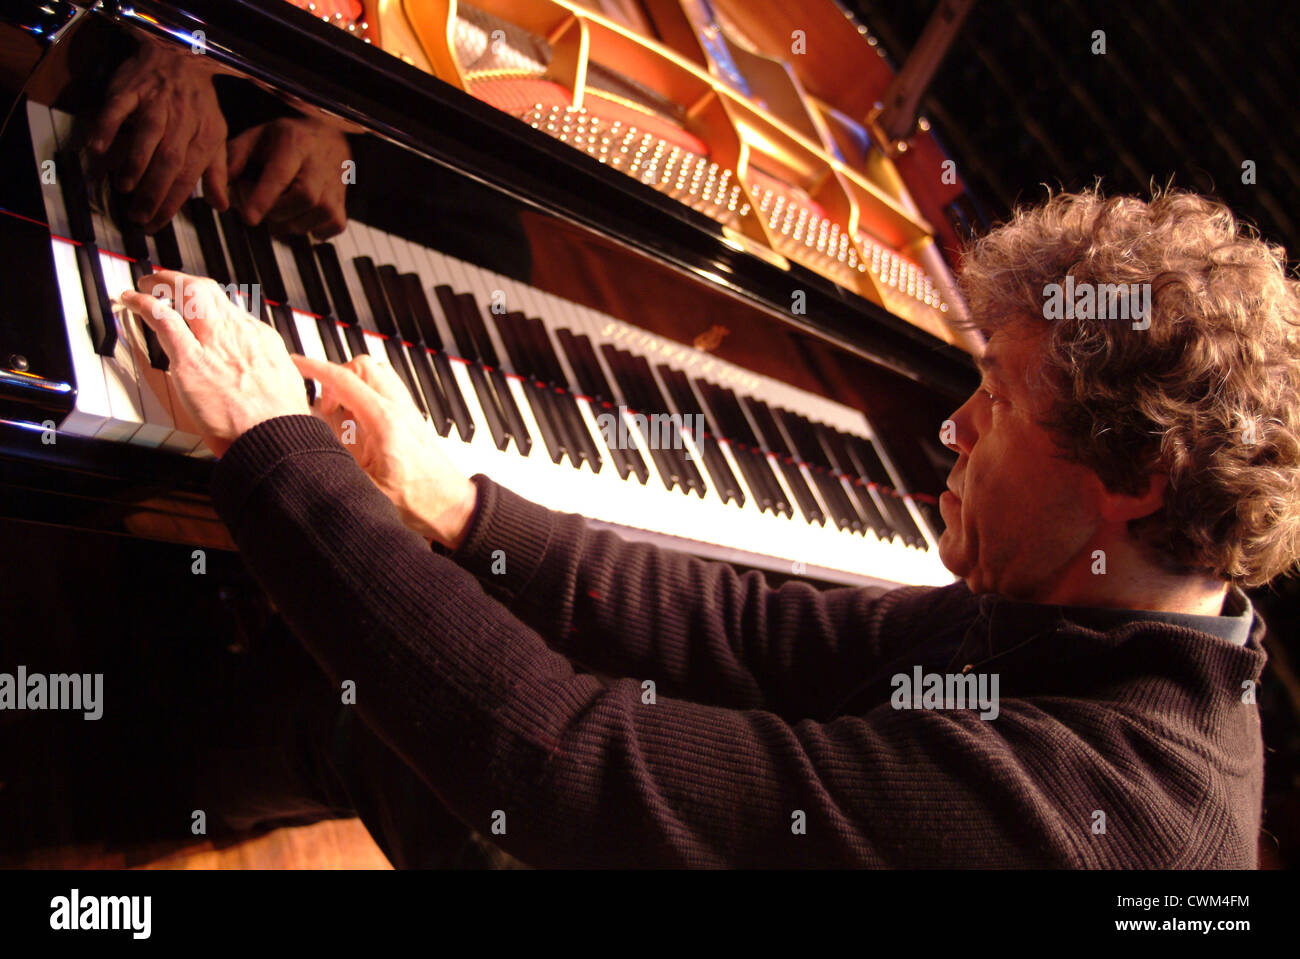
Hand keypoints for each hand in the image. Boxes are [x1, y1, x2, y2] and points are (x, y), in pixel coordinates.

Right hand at [87, 44, 227, 231]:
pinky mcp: (132, 89)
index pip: (188, 176)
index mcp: (204, 136)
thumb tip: (221, 206)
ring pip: (146, 137)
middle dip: (153, 192)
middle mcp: (182, 121)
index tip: (156, 224)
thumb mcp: (216, 135)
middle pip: (168, 162)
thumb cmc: (198, 102)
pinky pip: (118, 109)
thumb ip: (216, 172)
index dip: (172, 204)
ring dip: (135, 164)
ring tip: (124, 188)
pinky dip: (107, 128)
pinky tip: (98, 149)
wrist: (181, 55)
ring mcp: (156, 103)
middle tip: (138, 215)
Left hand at [119, 270, 309, 455]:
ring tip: (147, 282)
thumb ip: (269, 375)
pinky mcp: (191, 360)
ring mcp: (215, 343)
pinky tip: (130, 299)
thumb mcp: (286, 387)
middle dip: (183, 280)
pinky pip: (163, 319)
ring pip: (188, 293)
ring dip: (162, 283)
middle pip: (209, 291)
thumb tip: (260, 378)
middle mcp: (239, 333)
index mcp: (263, 340)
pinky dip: (143, 303)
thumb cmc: (280, 424)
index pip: (231, 311)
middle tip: (166, 280)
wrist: (276, 436)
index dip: (209, 307)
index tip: (197, 310)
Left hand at [227, 117, 350, 236]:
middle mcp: (319, 166)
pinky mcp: (342, 208)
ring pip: (312, 220)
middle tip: (261, 206)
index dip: (264, 198)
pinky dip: (309, 230)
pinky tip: (300, 214)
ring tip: (280, 207)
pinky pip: (325, 231)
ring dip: (288, 222)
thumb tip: (217, 188)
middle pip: (302, 199)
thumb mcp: (256, 138)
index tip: (249, 216)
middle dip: (275, 210)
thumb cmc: (288, 140)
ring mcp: (335, 189)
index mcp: (294, 144)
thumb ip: (233, 160)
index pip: (281, 175)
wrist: (329, 137)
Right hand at [292, 354, 476, 548]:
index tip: (294, 364)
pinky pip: (385, 390)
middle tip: (325, 407)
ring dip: (353, 385)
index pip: (343, 379)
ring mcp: (408, 410)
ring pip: (376, 375)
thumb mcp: (362, 483)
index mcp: (384, 421)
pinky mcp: (412, 418)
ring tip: (340, 415)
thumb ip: (335, 451)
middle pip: (362, 366)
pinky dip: (366, 396)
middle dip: (336, 378)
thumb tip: (311, 425)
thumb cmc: (416, 501)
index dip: (313, 368)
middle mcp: (399, 408)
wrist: (450, 506)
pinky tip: (358, 425)